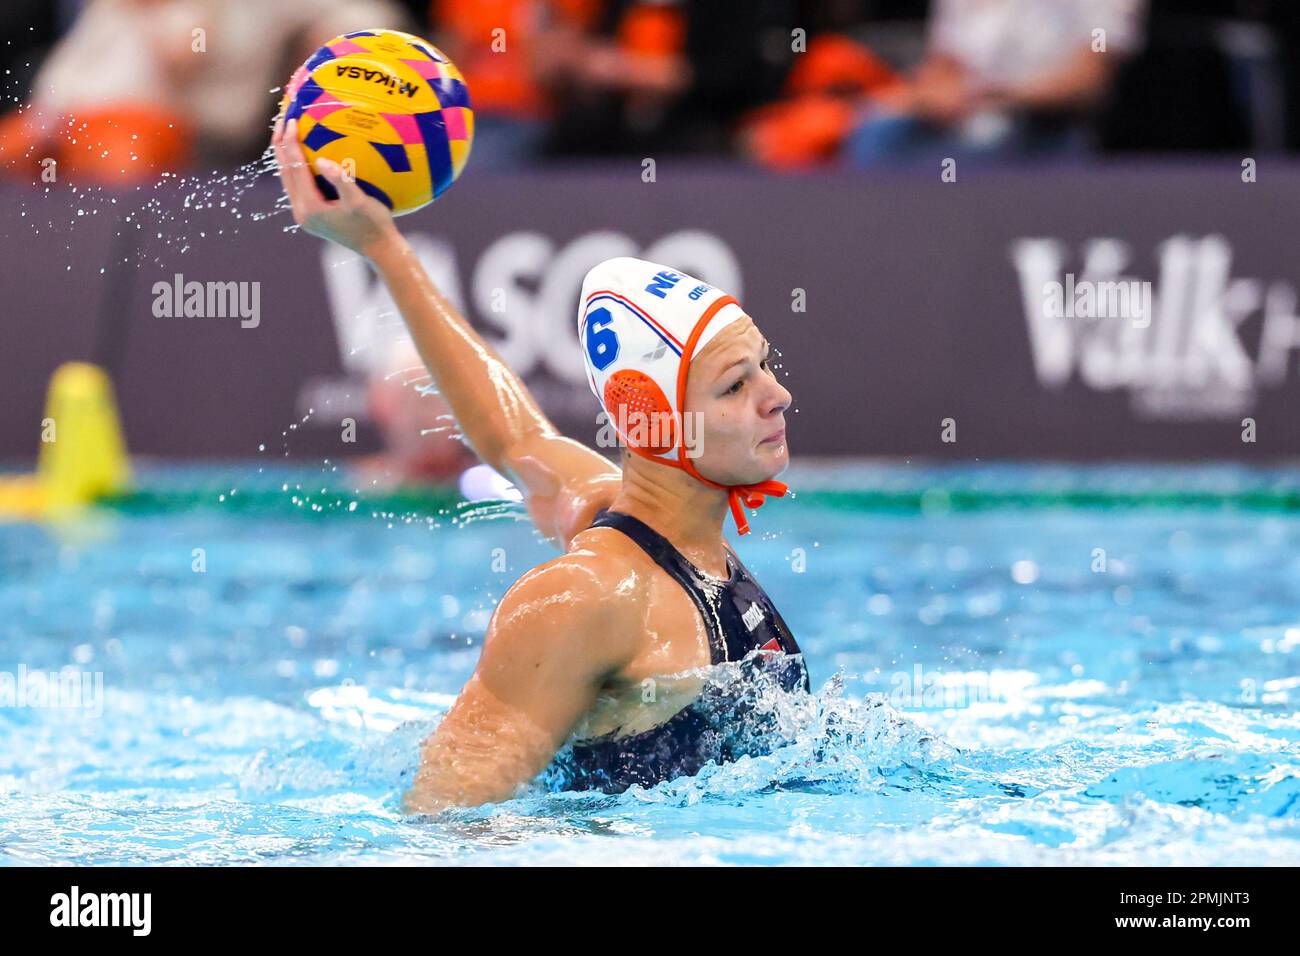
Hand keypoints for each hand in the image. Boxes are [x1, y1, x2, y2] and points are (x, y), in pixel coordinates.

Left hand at [272, 112, 399, 258]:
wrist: (379, 249)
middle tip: (281, 117)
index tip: (292, 120)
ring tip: (285, 131)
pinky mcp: (311, 215)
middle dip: (281, 144)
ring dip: (285, 155)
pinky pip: (298, 185)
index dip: (291, 142)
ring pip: (288, 178)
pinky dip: (296, 166)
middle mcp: (302, 212)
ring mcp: (305, 215)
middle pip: (285, 172)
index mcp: (311, 208)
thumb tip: (322, 160)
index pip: (295, 168)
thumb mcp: (361, 201)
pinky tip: (302, 153)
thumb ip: (341, 180)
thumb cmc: (374, 225)